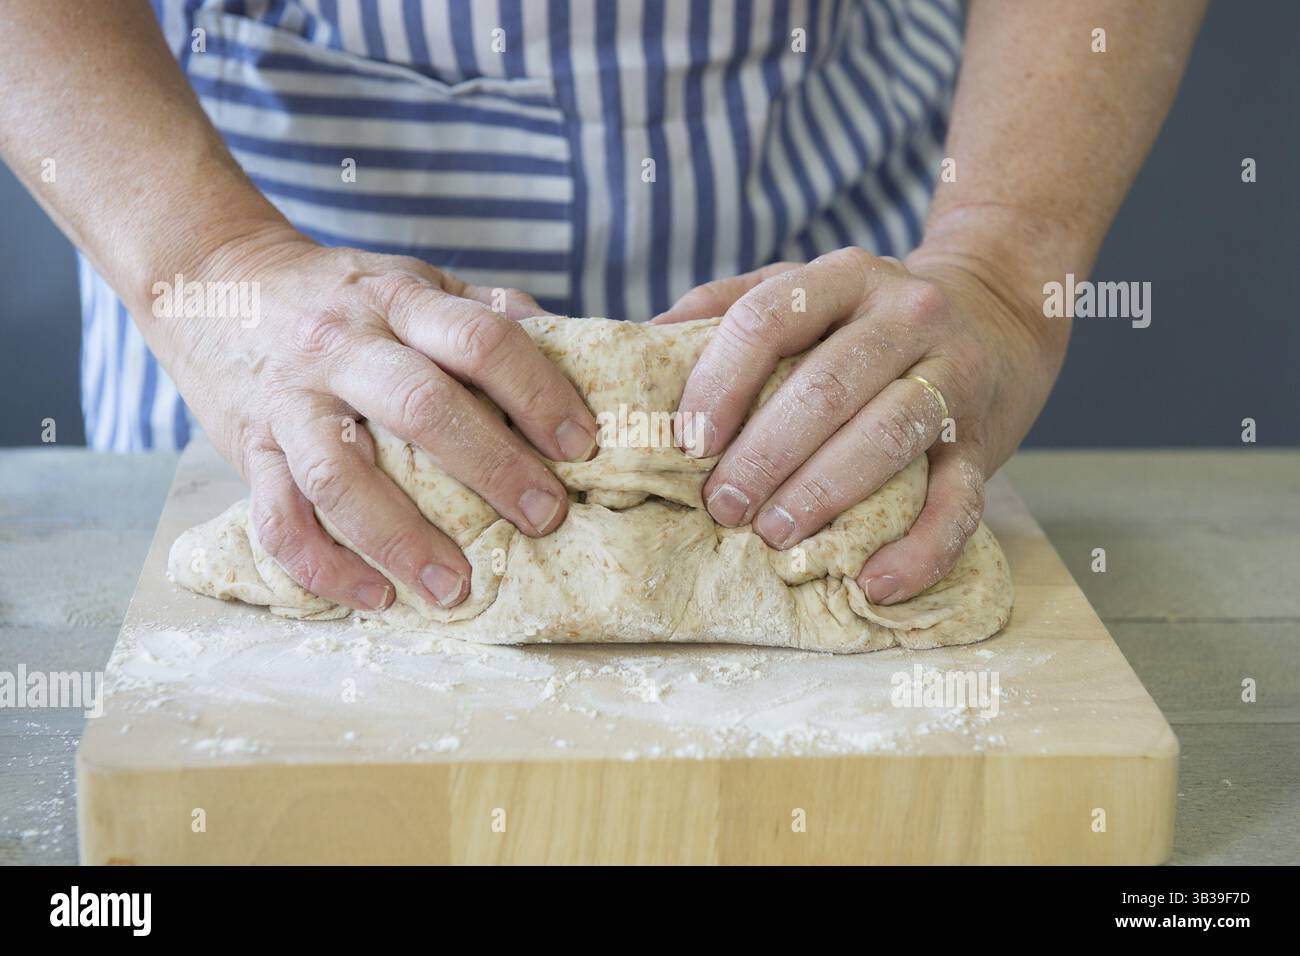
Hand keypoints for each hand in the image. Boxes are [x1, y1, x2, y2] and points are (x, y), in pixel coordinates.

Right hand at [159, 226, 597, 612]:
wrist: (209, 280)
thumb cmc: (335, 293)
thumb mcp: (409, 280)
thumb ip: (481, 310)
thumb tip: (568, 344)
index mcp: (396, 302)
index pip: (479, 340)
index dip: (537, 392)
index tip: (580, 445)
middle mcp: (340, 348)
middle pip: (421, 407)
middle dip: (492, 468)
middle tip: (545, 517)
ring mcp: (289, 403)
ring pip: (341, 477)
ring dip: (401, 539)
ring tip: (455, 587)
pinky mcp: (245, 450)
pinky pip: (277, 519)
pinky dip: (322, 568)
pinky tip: (374, 598)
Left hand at [652, 246, 1065, 604]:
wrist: (999, 312)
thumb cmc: (867, 318)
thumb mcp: (803, 288)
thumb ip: (723, 308)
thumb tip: (637, 344)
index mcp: (843, 276)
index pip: (770, 317)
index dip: (721, 381)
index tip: (688, 442)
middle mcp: (905, 314)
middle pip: (826, 386)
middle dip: (764, 454)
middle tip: (721, 507)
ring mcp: (954, 374)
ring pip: (889, 433)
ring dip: (824, 492)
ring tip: (775, 537)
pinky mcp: (987, 438)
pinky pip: (960, 499)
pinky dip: (919, 549)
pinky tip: (875, 584)